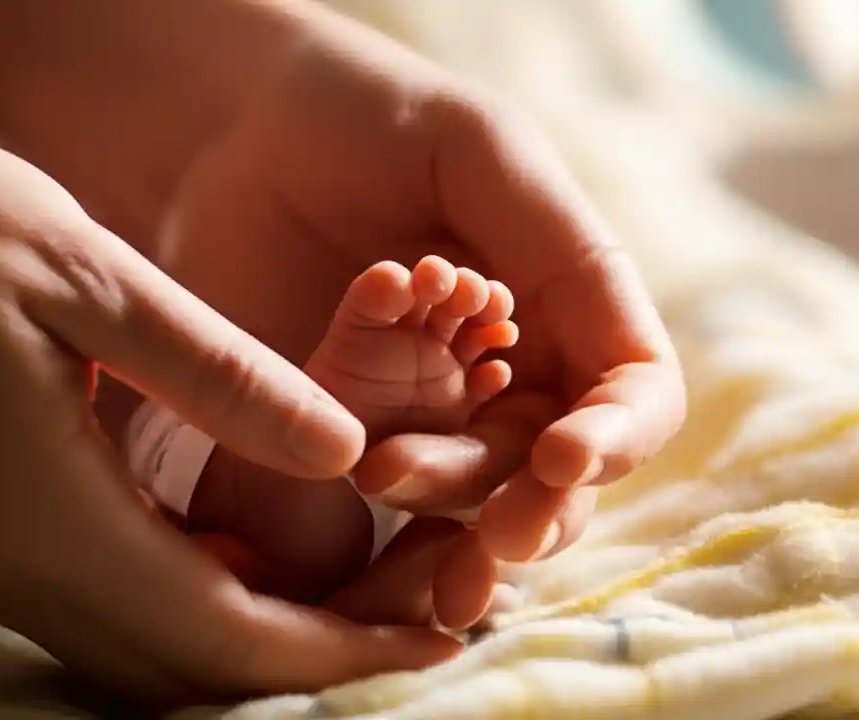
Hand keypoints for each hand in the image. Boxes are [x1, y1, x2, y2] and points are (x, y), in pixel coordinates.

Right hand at [0, 100, 458, 700]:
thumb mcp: (77, 272)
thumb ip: (216, 376)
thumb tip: (344, 453)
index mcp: (45, 514)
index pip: (226, 636)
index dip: (343, 650)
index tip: (439, 632)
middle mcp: (8, 566)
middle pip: (191, 663)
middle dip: (316, 650)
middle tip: (420, 596)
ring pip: (142, 641)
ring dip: (256, 622)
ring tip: (358, 570)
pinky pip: (96, 596)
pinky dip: (188, 586)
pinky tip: (243, 531)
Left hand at [157, 2, 684, 622]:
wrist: (224, 124)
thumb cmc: (364, 112)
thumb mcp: (481, 152)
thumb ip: (561, 248)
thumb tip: (604, 380)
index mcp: (566, 298)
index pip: (634, 393)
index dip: (619, 437)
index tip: (565, 457)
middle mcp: (513, 365)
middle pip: (558, 466)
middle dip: (537, 504)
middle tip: (498, 532)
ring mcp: (434, 406)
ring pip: (477, 494)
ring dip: (452, 506)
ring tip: (384, 471)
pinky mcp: (354, 432)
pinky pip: (390, 496)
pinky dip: (389, 519)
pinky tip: (366, 507)